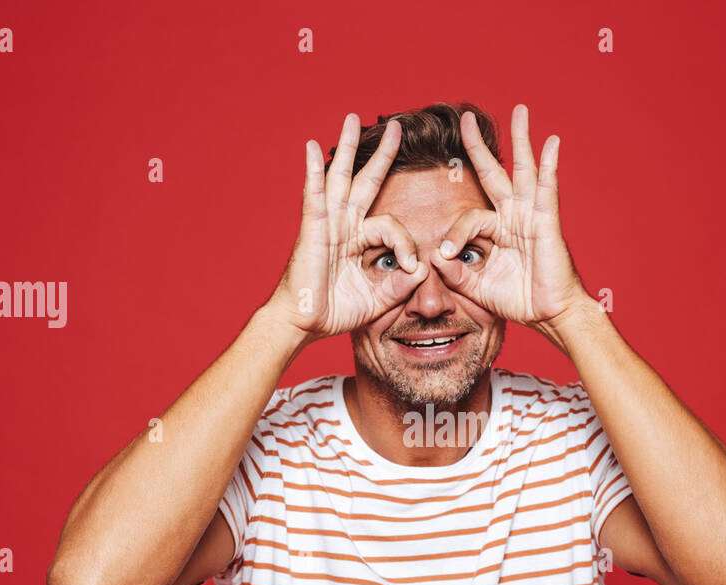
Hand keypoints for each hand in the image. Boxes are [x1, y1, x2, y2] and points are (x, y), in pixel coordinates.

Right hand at [266, 114, 427, 339]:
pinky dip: (313, 171)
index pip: (392, 227)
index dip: (406, 244)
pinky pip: (314, 195)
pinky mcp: (312, 228)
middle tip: (396, 128)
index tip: (411, 266)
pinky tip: (312, 147)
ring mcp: (327, 223)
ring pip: (340, 178)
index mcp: (359, 240)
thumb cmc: (335, 311)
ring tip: (352, 119)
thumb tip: (421, 269)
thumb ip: (400, 285)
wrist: (304, 323)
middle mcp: (344, 225)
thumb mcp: (379, 299)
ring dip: (347, 147)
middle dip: (381, 155)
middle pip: (365, 181)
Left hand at [429, 104, 592, 327]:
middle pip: (495, 173)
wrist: (549, 315)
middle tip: (467, 118)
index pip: (468, 219)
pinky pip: (548, 189)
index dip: (454, 234)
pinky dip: (550, 165)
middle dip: (480, 146)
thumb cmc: (518, 300)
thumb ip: (455, 272)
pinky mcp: (547, 222)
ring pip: (524, 170)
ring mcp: (532, 216)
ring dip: (521, 139)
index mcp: (497, 231)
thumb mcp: (476, 287)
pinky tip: (552, 142)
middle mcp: (514, 217)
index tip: (447, 254)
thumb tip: (436, 257)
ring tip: (520, 110)